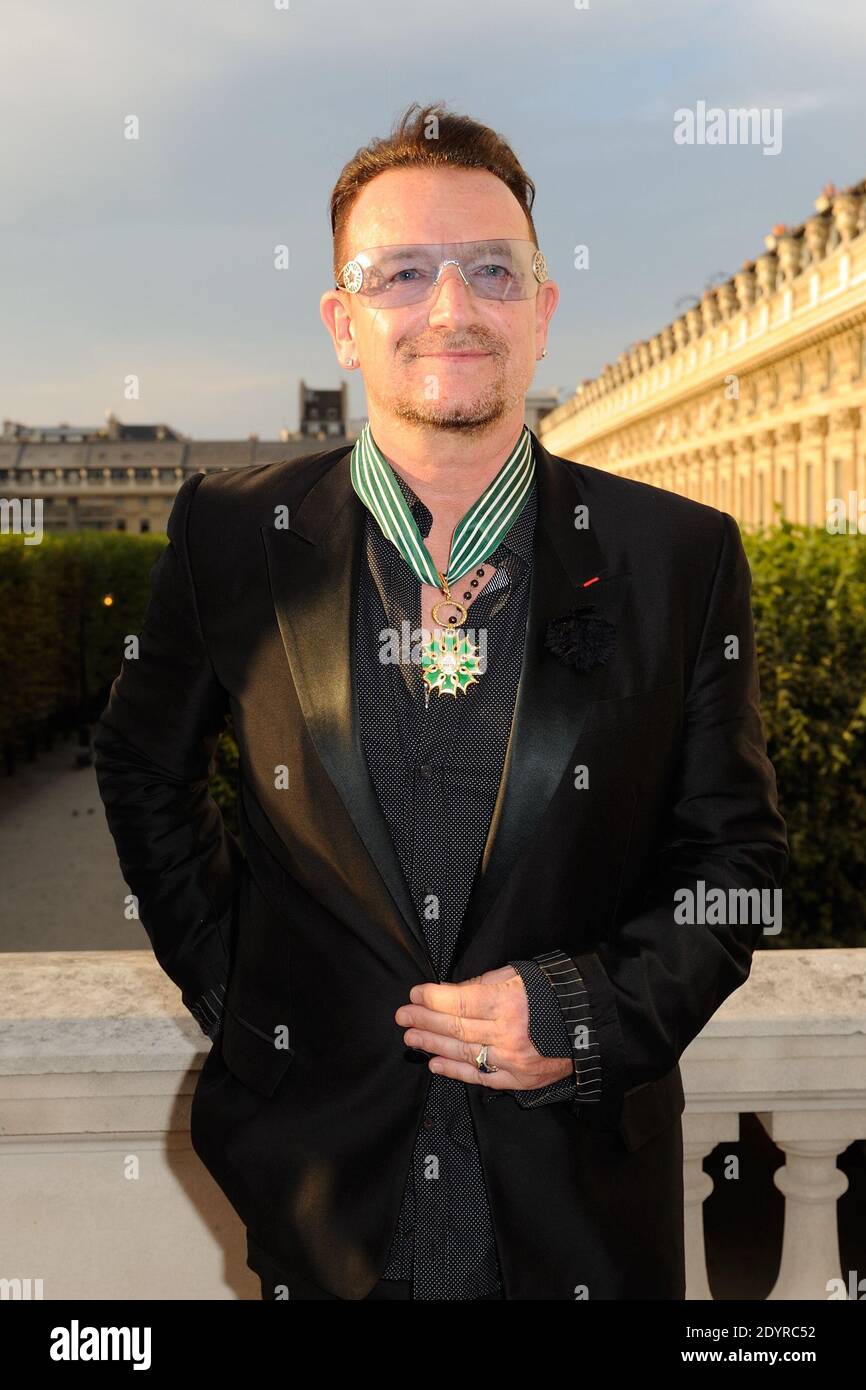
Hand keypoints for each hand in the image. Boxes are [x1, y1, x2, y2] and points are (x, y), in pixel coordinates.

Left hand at [394, 964, 572, 1089]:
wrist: (589, 1027)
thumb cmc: (553, 994)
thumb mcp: (519, 975)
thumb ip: (483, 984)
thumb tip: (450, 993)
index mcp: (508, 1002)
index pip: (459, 1001)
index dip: (432, 998)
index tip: (415, 994)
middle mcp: (508, 1034)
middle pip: (456, 1028)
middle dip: (425, 1020)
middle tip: (403, 1016)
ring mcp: (512, 1060)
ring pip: (463, 1053)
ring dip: (433, 1045)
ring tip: (411, 1037)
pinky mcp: (518, 1080)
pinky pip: (480, 1077)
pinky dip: (454, 1071)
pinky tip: (435, 1063)